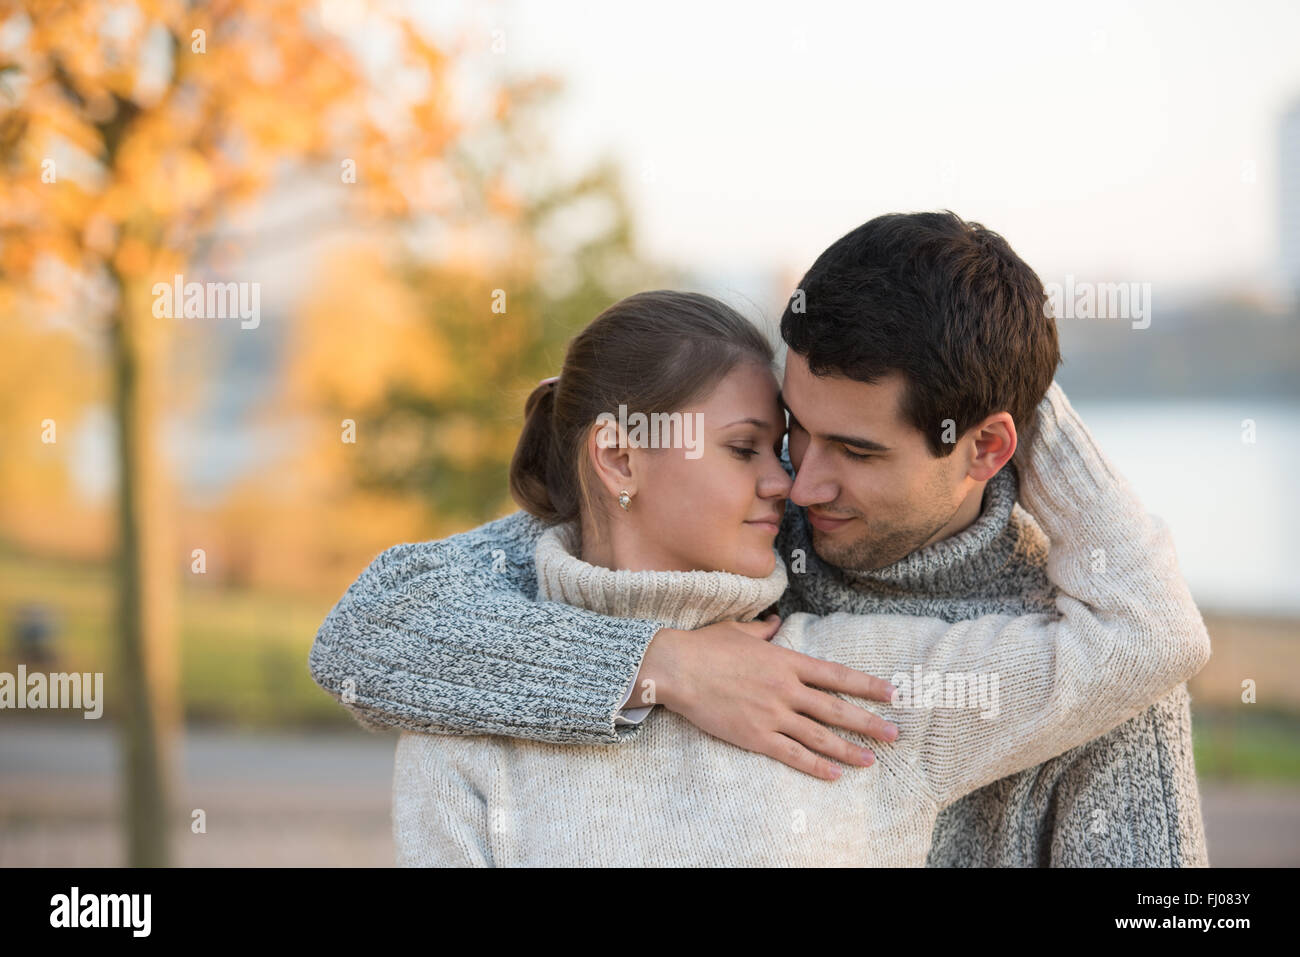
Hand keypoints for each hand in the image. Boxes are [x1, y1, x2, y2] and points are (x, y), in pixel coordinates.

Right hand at [635, 616, 898, 779]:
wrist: (675, 668)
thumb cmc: (704, 646)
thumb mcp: (738, 631)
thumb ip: (763, 630)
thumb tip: (776, 622)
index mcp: (785, 661)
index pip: (836, 675)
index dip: (866, 685)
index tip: (890, 693)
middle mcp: (785, 688)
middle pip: (836, 708)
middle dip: (869, 722)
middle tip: (895, 733)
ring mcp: (772, 714)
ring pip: (820, 735)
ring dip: (848, 749)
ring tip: (871, 760)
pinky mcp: (755, 736)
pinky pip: (792, 754)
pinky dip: (815, 765)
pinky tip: (834, 774)